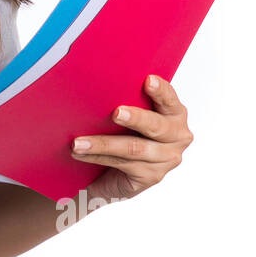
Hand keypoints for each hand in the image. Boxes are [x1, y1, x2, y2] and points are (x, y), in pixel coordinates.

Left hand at [71, 75, 193, 202]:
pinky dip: (97, 157)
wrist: (115, 172)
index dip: (161, 90)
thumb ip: (126, 100)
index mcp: (175, 114)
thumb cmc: (123, 132)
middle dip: (135, 118)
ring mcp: (166, 159)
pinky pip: (121, 163)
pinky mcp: (151, 176)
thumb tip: (99, 83)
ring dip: (102, 144)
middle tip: (116, 113)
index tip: (148, 80)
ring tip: (78, 143)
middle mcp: (177, 136)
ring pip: (133, 148)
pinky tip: (80, 154)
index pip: (170, 100)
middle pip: (156, 126)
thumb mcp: (129, 114)